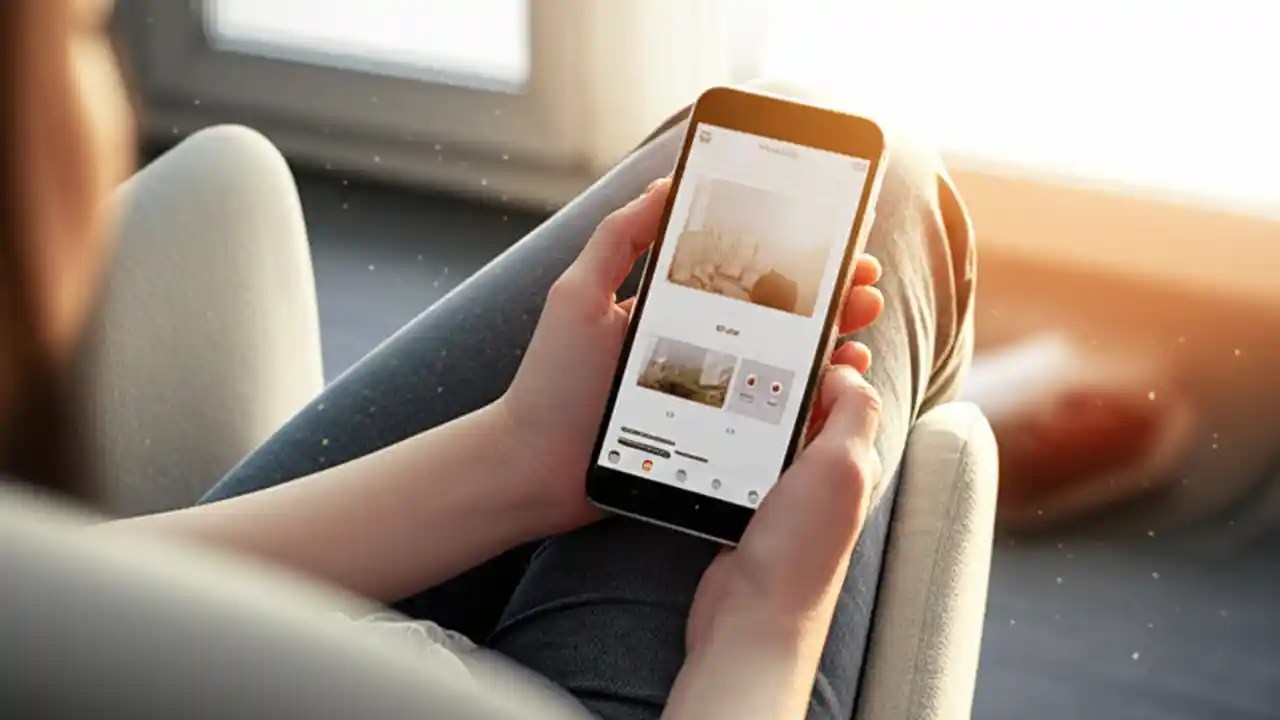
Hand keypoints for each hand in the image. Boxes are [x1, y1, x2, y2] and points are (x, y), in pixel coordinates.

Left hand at [499, 179, 885, 534]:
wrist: (532, 470)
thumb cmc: (552, 383)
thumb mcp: (578, 296)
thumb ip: (619, 239)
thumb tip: (668, 183)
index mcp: (673, 311)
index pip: (744, 277)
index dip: (792, 261)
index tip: (834, 245)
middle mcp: (697, 349)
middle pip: (777, 320)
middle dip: (828, 300)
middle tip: (865, 288)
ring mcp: (707, 396)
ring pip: (783, 368)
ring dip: (828, 346)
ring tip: (859, 333)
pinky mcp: (711, 441)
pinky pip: (768, 420)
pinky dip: (809, 404)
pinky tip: (835, 390)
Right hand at [665, 364, 882, 718]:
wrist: (750, 619)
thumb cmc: (799, 551)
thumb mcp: (842, 467)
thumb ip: (853, 413)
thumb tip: (847, 371)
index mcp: (852, 459)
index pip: (848, 392)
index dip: (833, 357)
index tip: (806, 327)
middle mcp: (823, 476)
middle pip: (806, 408)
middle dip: (789, 374)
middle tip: (758, 338)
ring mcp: (783, 495)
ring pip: (770, 432)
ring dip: (753, 406)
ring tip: (731, 370)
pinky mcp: (746, 510)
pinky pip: (740, 461)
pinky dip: (729, 440)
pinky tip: (711, 427)